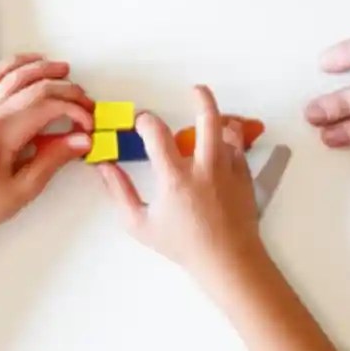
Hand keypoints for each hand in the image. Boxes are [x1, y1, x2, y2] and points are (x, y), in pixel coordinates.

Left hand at [0, 54, 92, 237]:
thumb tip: (82, 139)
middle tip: (88, 104)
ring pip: (14, 75)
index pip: (46, 105)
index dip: (74, 110)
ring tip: (64, 70)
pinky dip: (12, 66)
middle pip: (34, 85)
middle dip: (66, 89)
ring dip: (41, 68)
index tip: (90, 127)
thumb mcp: (25, 188)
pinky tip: (29, 65)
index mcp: (1, 130)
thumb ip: (54, 159)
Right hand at [95, 86, 267, 277]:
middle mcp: (204, 167)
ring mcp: (228, 170)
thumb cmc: (183, 245)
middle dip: (201, 98)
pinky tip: (221, 152)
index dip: (146, 120)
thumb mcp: (140, 224)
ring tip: (212, 124)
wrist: (228, 260)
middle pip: (207, 117)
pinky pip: (239, 150)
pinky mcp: (245, 177)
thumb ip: (119, 192)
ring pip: (230, 130)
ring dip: (220, 123)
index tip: (142, 121)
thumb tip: (104, 168)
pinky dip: (230, 145)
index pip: (157, 132)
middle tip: (195, 90)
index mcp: (175, 177)